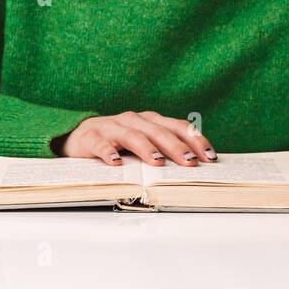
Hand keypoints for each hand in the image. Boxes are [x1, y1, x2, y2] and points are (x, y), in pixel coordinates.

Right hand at [56, 111, 217, 166]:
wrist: (78, 136)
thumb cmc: (117, 142)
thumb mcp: (143, 144)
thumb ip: (163, 151)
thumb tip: (193, 168)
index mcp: (150, 121)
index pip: (178, 127)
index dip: (195, 140)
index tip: (210, 157)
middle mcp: (133, 120)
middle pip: (158, 131)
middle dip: (176, 146)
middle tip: (189, 162)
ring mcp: (112, 127)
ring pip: (132, 135)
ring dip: (146, 148)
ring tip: (157, 162)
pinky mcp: (91, 137)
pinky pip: (101, 144)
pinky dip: (109, 152)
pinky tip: (116, 162)